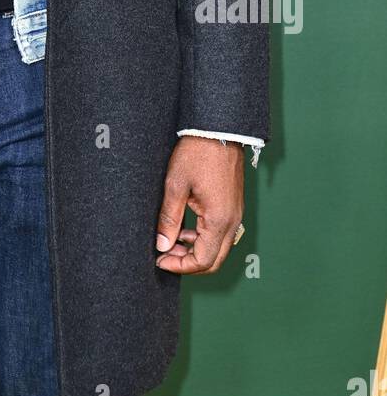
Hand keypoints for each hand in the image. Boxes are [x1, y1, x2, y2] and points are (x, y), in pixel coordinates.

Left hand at [154, 136, 243, 273]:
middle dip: (188, 262)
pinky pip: (221, 233)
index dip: (180, 266)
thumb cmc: (197, 153)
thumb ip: (169, 219)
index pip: (203, 260)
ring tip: (170, 240)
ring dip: (195, 250)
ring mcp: (235, 214)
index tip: (159, 260)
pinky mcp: (233, 206)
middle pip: (213, 260)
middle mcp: (232, 221)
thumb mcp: (175, 186)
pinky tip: (184, 229)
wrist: (218, 129)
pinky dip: (203, 238)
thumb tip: (162, 245)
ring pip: (218, 248)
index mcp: (219, 220)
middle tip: (164, 254)